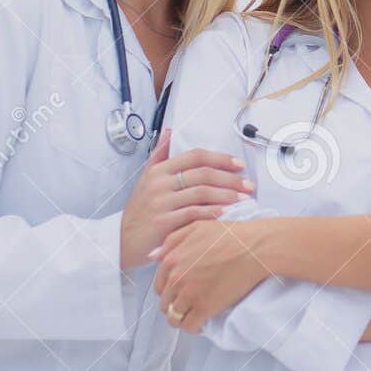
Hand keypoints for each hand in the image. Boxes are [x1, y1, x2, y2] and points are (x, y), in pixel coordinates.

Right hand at [119, 129, 252, 268]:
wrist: (121, 240)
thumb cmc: (141, 210)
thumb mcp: (146, 178)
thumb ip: (160, 155)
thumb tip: (170, 130)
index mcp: (159, 170)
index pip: (195, 156)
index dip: (220, 158)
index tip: (239, 164)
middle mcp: (159, 183)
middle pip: (203, 174)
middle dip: (230, 178)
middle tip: (249, 185)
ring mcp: (161, 202)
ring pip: (201, 192)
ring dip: (226, 195)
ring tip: (244, 199)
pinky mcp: (163, 222)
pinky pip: (194, 213)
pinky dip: (213, 212)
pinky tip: (228, 213)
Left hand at [154, 218, 271, 331]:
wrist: (254, 248)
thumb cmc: (230, 235)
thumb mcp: (196, 227)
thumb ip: (172, 241)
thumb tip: (152, 256)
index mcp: (171, 260)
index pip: (159, 285)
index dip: (169, 291)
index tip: (180, 293)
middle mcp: (176, 279)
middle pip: (165, 303)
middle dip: (174, 305)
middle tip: (189, 304)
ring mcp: (189, 294)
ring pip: (174, 317)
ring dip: (182, 318)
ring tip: (194, 315)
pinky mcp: (205, 308)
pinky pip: (189, 326)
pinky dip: (193, 328)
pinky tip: (202, 323)